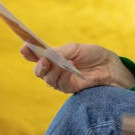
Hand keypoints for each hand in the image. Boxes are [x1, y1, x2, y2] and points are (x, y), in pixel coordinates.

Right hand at [20, 42, 134, 93]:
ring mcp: (60, 79)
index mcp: (55, 56)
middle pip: (39, 69)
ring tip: (60, 62)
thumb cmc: (93, 55)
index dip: (29, 51)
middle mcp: (55, 68)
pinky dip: (60, 75)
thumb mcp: (75, 49)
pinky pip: (58, 83)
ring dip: (51, 70)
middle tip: (44, 59)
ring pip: (47, 78)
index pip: (37, 55)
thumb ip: (60, 52)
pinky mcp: (68, 88)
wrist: (110, 67)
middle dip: (39, 64)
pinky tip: (68, 68)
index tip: (24, 46)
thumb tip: (46, 54)